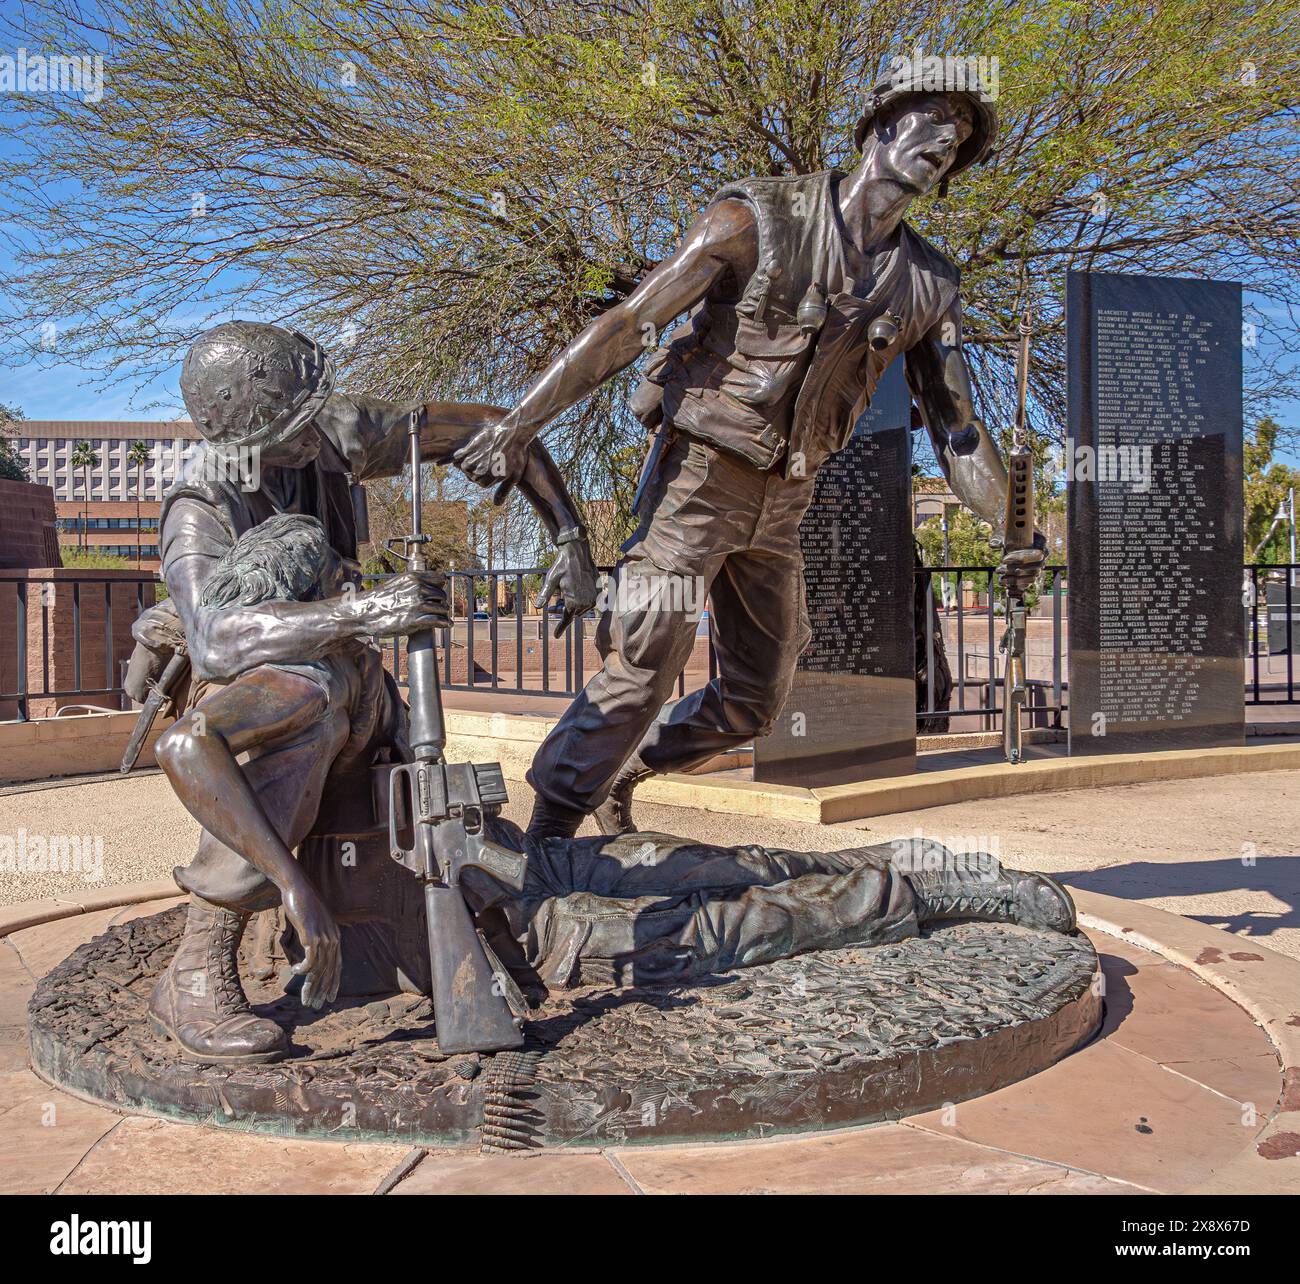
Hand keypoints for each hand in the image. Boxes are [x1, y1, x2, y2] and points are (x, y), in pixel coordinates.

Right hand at [284, 881, 340, 1009]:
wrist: (298, 888)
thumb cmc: (303, 905)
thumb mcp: (312, 923)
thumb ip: (314, 937)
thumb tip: (310, 950)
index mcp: (335, 937)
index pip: (337, 966)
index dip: (333, 983)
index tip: (329, 997)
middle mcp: (333, 938)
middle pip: (329, 971)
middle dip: (322, 990)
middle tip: (316, 1006)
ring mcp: (323, 937)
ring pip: (320, 969)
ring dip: (312, 986)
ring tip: (305, 999)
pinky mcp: (312, 935)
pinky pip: (310, 959)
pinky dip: (304, 969)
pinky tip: (295, 972)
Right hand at [358, 570, 449, 635]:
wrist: (364, 612)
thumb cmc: (379, 599)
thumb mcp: (397, 583)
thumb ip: (414, 582)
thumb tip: (429, 583)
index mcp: (413, 578)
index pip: (439, 578)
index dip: (441, 585)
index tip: (441, 589)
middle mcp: (418, 589)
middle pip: (441, 595)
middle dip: (441, 601)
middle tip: (439, 607)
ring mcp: (418, 605)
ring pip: (442, 608)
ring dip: (443, 613)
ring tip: (441, 616)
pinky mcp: (416, 620)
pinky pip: (438, 621)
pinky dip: (445, 623)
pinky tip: (447, 624)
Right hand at [452, 415, 529, 499]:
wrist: (513, 433)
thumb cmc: (516, 456)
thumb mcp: (514, 476)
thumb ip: (503, 491)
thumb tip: (496, 504)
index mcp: (490, 479)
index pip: (482, 483)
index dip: (488, 476)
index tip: (495, 466)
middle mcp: (480, 471)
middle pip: (472, 477)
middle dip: (479, 470)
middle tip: (491, 459)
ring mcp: (474, 459)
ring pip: (464, 467)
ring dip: (470, 463)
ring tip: (484, 454)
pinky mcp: (470, 447)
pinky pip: (458, 456)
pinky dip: (460, 455)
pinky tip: (472, 450)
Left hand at [538, 539, 599, 637]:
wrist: (578, 552)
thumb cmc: (562, 565)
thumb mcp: (551, 580)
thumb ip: (545, 594)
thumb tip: (538, 607)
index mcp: (574, 602)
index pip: (566, 620)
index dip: (560, 628)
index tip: (556, 636)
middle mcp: (586, 603)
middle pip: (572, 613)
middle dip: (562, 610)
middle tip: (552, 606)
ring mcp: (593, 598)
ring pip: (580, 608)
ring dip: (571, 605)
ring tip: (563, 595)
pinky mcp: (597, 592)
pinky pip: (587, 602)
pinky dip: (579, 600)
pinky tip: (573, 590)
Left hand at [999, 532, 1046, 596]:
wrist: (1011, 534)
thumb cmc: (1009, 531)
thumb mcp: (1003, 532)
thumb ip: (999, 538)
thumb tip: (993, 545)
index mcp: (1041, 542)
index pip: (1038, 555)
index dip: (1021, 559)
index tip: (1004, 559)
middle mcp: (1042, 555)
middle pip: (1035, 569)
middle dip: (1016, 571)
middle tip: (999, 569)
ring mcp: (1036, 565)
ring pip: (1032, 578)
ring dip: (1015, 580)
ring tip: (1000, 579)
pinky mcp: (1030, 573)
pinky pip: (1029, 584)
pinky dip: (1019, 587)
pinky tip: (1008, 589)